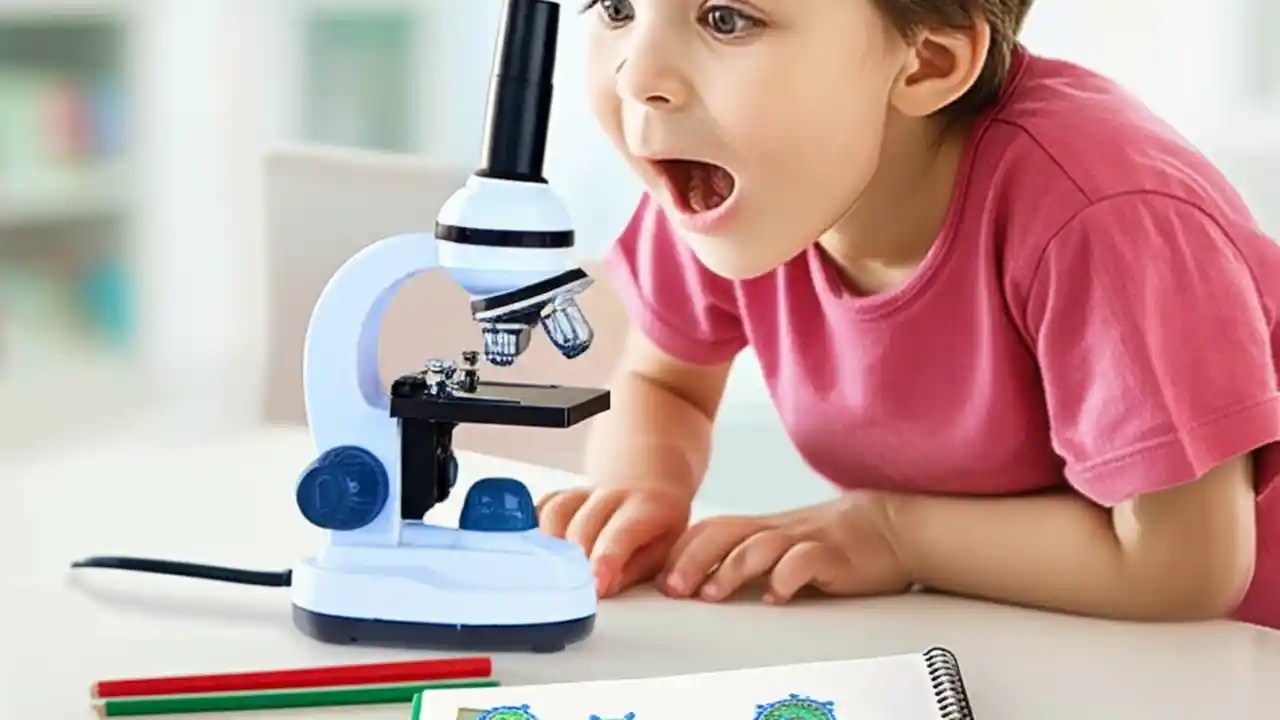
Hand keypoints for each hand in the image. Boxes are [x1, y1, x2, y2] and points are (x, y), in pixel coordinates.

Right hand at [537, 484, 693, 597]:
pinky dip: (535, 527)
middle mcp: (614, 495)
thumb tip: (605, 587)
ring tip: (549, 573)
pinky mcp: (565, 494)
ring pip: (558, 511)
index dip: (607, 558)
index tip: (596, 586)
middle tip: (570, 590)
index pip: (622, 532)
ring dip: (550, 545)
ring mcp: (586, 492)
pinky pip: (544, 506)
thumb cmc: (658, 522)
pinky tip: (535, 549)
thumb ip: (635, 568)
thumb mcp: (665, 545)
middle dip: (575, 560)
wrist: (649, 477)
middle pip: (584, 524)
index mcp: (647, 506)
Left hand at [659, 491, 910, 603]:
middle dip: (692, 560)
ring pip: (759, 545)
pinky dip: (786, 577)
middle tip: (674, 589)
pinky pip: (805, 561)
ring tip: (712, 595)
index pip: (711, 529)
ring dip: (730, 569)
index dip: (681, 551)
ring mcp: (805, 538)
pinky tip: (775, 596)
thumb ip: (752, 556)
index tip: (660, 579)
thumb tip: (707, 583)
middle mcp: (778, 529)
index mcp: (763, 528)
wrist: (893, 526)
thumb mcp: (788, 544)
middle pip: (724, 533)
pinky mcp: (834, 553)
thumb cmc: (836, 540)